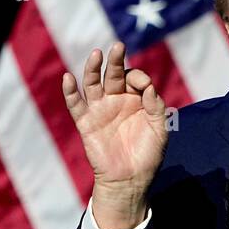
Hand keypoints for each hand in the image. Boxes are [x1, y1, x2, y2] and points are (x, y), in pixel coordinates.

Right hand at [62, 42, 168, 228]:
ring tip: (97, 54)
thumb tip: (149, 87)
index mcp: (136, 100)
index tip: (145, 86)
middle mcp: (116, 100)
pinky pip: (75, 104)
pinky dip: (69, 91)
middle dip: (116, 61)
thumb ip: (156, 107)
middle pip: (113, 74)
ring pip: (93, 83)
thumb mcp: (160, 130)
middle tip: (118, 47)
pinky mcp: (86, 122)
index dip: (139, 78)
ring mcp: (100, 110)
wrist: (130, 181)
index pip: (135, 79)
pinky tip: (68, 78)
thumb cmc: (148, 155)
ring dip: (93, 68)